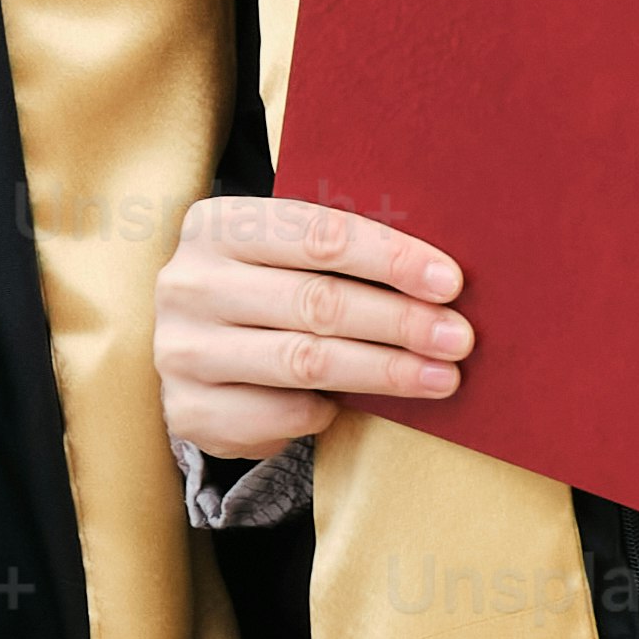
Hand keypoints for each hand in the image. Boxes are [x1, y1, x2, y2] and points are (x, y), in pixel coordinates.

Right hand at [159, 193, 468, 464]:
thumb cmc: (261, 292)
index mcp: (216, 225)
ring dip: (385, 371)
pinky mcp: (187, 409)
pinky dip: (325, 412)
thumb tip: (439, 277)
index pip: (318, 235)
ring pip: (305, 361)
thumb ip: (337, 254)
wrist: (188, 352)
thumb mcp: (281, 256)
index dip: (391, 258)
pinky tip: (352, 409)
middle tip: (457, 338)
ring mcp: (181, 349)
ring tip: (441, 377)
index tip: (450, 282)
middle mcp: (188, 283)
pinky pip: (279, 413)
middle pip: (317, 301)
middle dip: (400, 321)